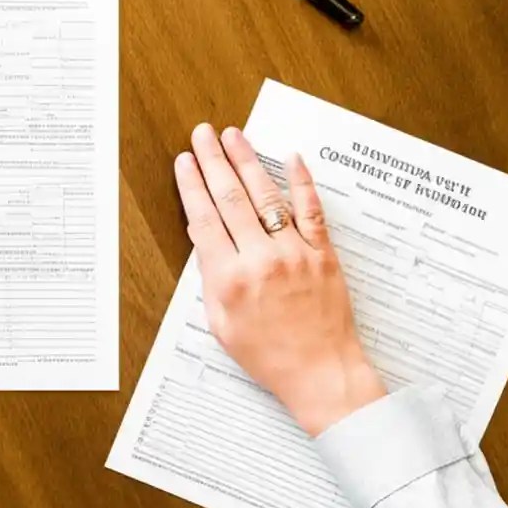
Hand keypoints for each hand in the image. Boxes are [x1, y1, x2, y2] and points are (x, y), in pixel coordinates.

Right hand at [175, 123, 385, 435]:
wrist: (321, 373)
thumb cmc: (268, 355)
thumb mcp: (221, 324)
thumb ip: (210, 280)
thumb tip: (203, 240)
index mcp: (230, 279)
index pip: (204, 219)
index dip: (191, 186)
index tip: (184, 162)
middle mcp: (261, 259)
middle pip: (230, 199)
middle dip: (212, 161)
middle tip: (202, 134)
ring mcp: (295, 253)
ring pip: (267, 196)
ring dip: (247, 162)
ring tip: (234, 135)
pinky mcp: (323, 254)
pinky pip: (312, 210)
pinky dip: (302, 182)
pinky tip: (292, 158)